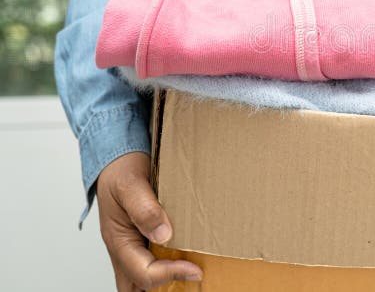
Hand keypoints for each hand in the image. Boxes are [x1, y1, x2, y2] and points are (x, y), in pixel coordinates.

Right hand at [97, 152, 202, 290]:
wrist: (117, 157)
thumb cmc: (120, 169)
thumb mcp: (130, 184)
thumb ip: (144, 209)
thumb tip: (163, 234)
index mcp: (119, 240)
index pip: (143, 272)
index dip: (170, 274)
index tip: (196, 269)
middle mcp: (124, 248)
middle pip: (137, 285)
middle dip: (162, 287)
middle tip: (192, 277)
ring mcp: (132, 245)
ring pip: (141, 278)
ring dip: (163, 281)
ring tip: (189, 272)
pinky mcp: (142, 239)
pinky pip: (150, 262)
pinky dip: (166, 266)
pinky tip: (186, 258)